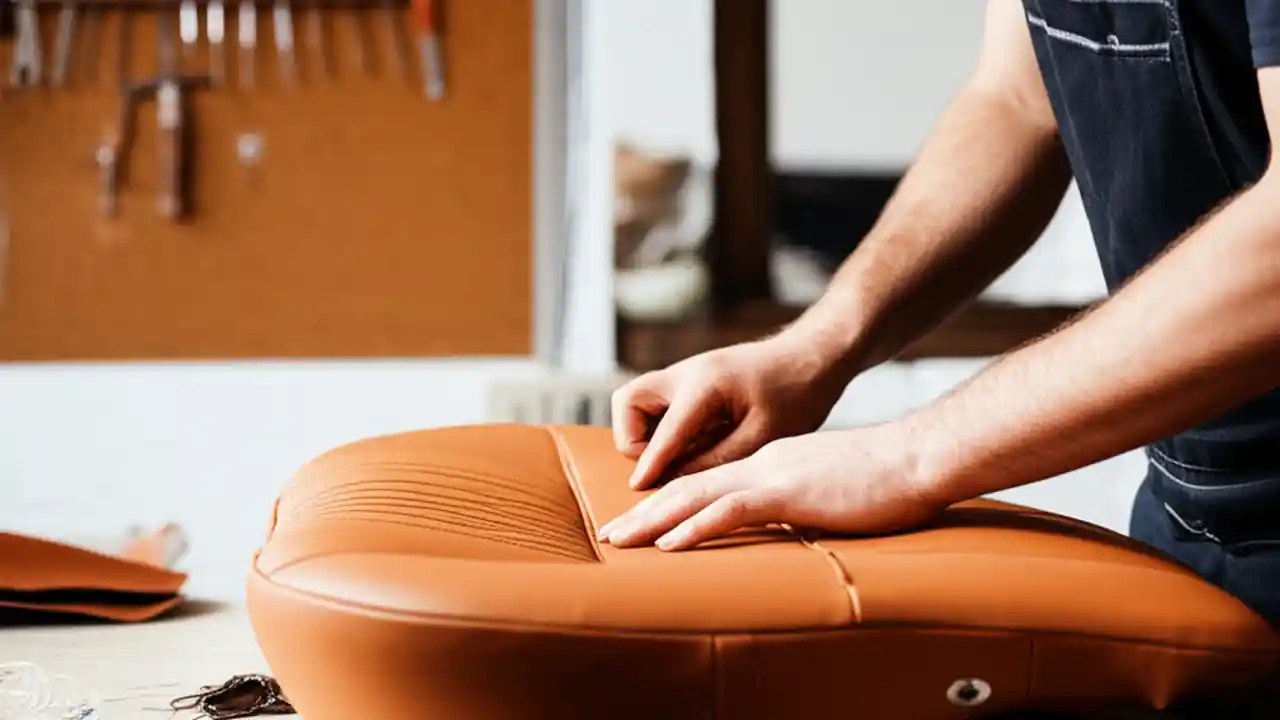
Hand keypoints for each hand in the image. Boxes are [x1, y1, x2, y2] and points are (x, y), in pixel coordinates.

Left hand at [597, 424, 947, 550]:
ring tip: (621, 539)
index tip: (643, 522)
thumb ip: (804, 502)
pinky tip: (669, 542)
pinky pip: (731, 510)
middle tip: (611, 533)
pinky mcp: (789, 491)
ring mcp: (774, 474)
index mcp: (772, 463)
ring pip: (698, 495)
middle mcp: (762, 463)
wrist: (915, 456)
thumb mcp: (831, 489)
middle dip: (646, 511)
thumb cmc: (885, 478)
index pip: (710, 482)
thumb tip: (790, 522)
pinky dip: (695, 526)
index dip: (671, 502)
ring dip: (655, 519)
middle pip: (690, 486)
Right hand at [611, 334, 852, 490]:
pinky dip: (661, 427)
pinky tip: (693, 446)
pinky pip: (657, 405)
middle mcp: (686, 373)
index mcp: (704, 384)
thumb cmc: (797, 392)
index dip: (649, 466)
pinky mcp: (691, 381)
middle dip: (633, 439)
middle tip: (662, 463)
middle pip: (628, 402)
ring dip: (643, 432)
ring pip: (636, 401)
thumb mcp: (764, 435)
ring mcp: (685, 374)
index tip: (638, 490)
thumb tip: (680, 483)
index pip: (663, 432)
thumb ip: (718, 460)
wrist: (811, 356)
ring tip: (677, 457)